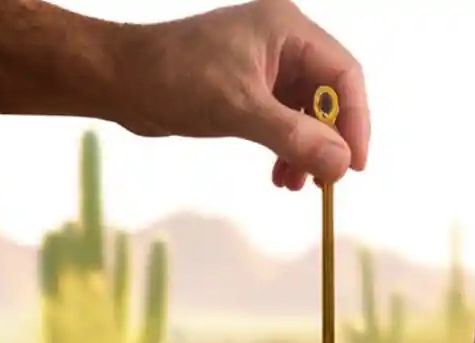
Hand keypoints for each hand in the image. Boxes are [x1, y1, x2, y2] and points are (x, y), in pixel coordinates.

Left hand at [116, 0, 368, 186]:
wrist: (119, 79)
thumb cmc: (173, 79)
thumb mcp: (239, 110)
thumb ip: (294, 137)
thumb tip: (340, 164)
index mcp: (287, 28)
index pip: (343, 74)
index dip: (355, 121)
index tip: (353, 164)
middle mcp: (283, 40)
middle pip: (329, 94)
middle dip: (328, 140)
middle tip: (326, 180)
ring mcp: (267, 63)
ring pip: (307, 112)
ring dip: (306, 150)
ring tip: (297, 183)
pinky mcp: (250, 85)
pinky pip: (284, 119)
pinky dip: (286, 147)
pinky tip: (280, 175)